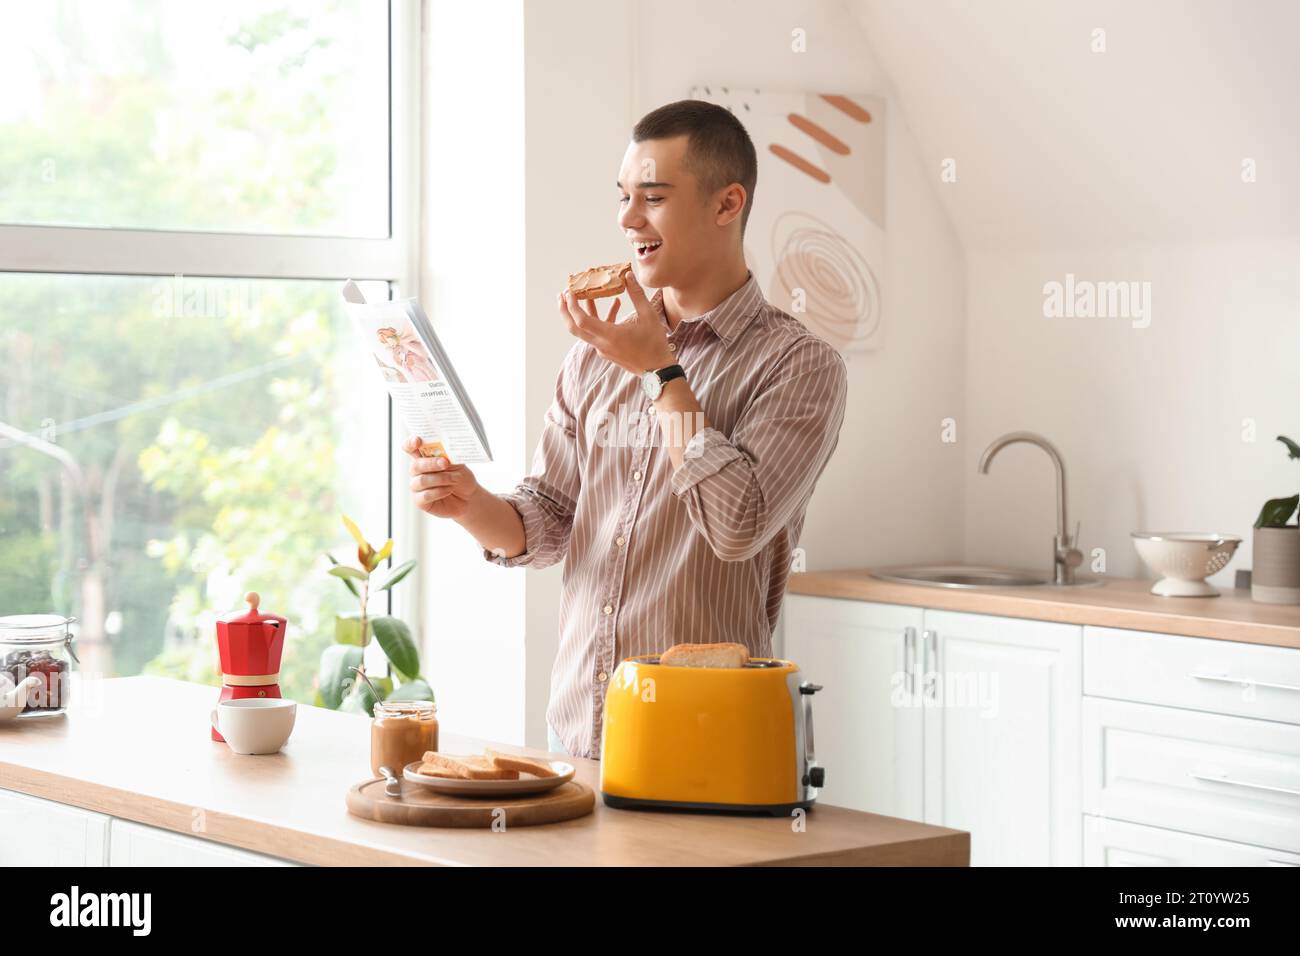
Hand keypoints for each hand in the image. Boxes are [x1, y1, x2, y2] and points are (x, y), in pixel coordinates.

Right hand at [403, 436, 481, 519]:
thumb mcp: (457, 463)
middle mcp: (417, 472)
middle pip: (415, 465)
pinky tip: (448, 490)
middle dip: (431, 463)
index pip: (410, 448)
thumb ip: (447, 455)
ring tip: (454, 479)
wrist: (468, 497)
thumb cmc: (460, 477)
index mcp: (423, 458)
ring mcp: (417, 487)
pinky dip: (439, 492)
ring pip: (421, 480)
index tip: (418, 440)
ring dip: (440, 479)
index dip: (410, 443)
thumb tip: (443, 449)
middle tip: (445, 463)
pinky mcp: (420, 501)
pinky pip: (425, 495)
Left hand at [558, 268, 675, 375]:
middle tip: (561, 294)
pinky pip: (598, 332)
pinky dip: (601, 318)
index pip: (581, 320)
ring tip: (585, 294)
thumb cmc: (654, 343)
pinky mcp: (607, 350)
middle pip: (574, 327)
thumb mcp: (648, 315)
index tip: (570, 291)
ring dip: (582, 312)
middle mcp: (601, 344)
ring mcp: (603, 349)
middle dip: (565, 310)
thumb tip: (628, 275)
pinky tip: (616, 304)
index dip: (572, 305)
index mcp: (609, 335)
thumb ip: (636, 294)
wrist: (657, 370)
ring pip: (585, 329)